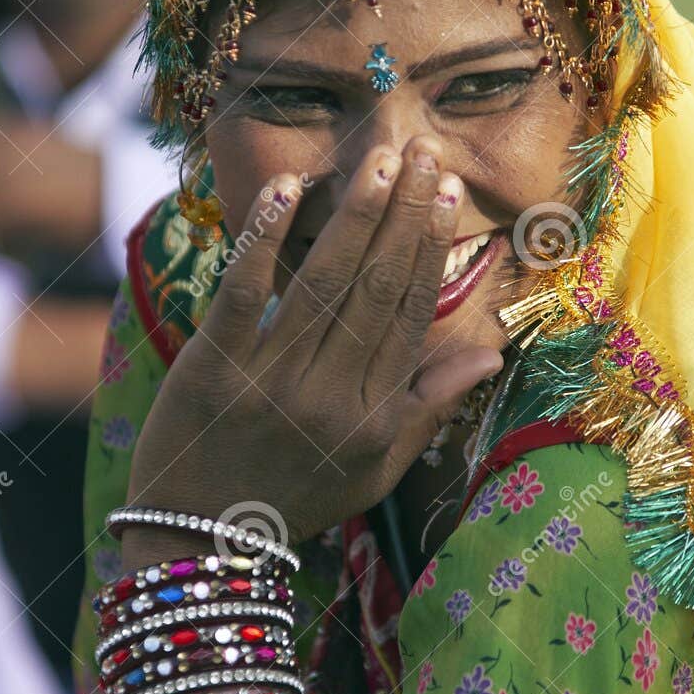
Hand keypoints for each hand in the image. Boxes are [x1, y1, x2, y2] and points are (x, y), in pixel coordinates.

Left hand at [123, 134, 502, 560]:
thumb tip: (491, 353)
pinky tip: (289, 189)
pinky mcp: (211, 372)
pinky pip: (244, 295)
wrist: (203, 542)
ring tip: (379, 161)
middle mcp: (330, 399)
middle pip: (374, 291)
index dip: (430, 250)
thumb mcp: (375, 467)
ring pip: (322, 286)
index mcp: (373, 418)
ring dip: (354, 217)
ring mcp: (270, 384)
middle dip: (402, 216)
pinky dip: (265, 239)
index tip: (447, 193)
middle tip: (423, 151)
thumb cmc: (298, 498)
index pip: (409, 317)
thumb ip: (428, 407)